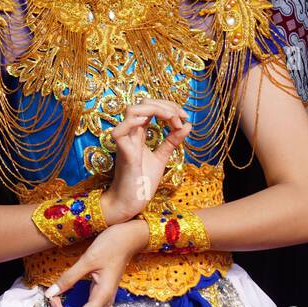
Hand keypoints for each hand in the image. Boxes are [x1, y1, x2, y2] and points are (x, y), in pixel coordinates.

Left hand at [46, 221, 146, 306]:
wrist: (129, 239)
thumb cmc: (111, 245)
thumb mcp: (87, 259)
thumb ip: (68, 278)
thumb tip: (50, 293)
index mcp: (103, 296)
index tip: (52, 299)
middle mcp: (107, 303)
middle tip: (54, 304)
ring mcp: (108, 302)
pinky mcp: (106, 298)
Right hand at [100, 99, 190, 224]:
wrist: (129, 202)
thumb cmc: (141, 182)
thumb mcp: (161, 158)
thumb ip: (172, 142)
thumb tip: (188, 125)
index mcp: (138, 134)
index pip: (150, 108)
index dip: (168, 107)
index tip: (184, 117)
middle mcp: (130, 134)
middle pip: (141, 104)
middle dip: (164, 104)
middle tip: (181, 117)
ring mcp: (125, 142)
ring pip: (131, 111)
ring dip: (154, 109)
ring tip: (171, 118)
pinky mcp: (123, 154)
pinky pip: (119, 132)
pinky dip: (132, 123)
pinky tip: (147, 123)